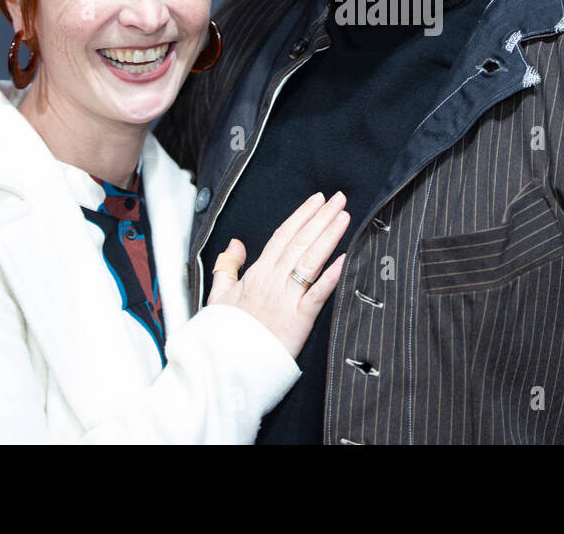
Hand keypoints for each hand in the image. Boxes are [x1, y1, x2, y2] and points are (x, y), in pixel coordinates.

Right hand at [207, 191, 348, 358]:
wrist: (226, 365)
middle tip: (339, 198)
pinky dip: (332, 276)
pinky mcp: (298, 319)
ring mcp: (286, 298)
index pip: (282, 236)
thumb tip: (235, 243)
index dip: (301, 216)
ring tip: (344, 216)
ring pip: (310, 260)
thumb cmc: (224, 334)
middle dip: (320, 218)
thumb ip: (226, 266)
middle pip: (300, 241)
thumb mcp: (218, 296)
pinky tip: (345, 258)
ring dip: (328, 236)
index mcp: (257, 273)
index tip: (317, 200)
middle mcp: (273, 280)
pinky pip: (317, 293)